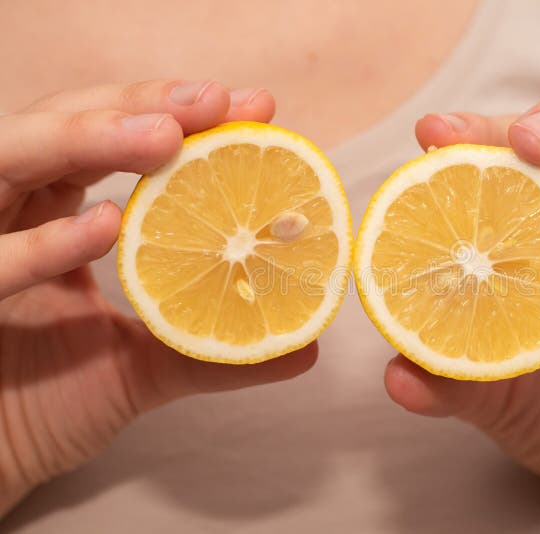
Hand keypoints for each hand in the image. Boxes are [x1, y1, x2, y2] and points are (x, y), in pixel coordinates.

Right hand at [0, 80, 316, 513]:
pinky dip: (45, 242)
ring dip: (86, 140)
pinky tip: (108, 228)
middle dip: (135, 105)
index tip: (252, 106)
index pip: (108, 141)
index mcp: (52, 215)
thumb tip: (306, 348)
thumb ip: (217, 349)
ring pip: (5, 159)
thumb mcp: (146, 369)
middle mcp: (10, 214)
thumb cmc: (50, 404)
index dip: (172, 115)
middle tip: (214, 103)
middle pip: (59, 125)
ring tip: (165, 139)